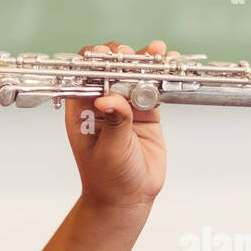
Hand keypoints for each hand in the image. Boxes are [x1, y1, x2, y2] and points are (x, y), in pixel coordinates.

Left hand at [62, 40, 173, 208]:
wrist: (129, 199)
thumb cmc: (109, 178)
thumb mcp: (110, 150)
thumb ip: (114, 123)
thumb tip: (108, 98)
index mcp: (82, 110)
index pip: (83, 76)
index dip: (94, 62)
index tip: (107, 56)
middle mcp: (102, 103)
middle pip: (110, 69)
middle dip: (122, 58)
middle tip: (133, 56)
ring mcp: (126, 106)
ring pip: (134, 74)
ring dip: (145, 61)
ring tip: (157, 51)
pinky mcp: (146, 112)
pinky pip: (153, 88)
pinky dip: (162, 76)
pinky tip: (169, 64)